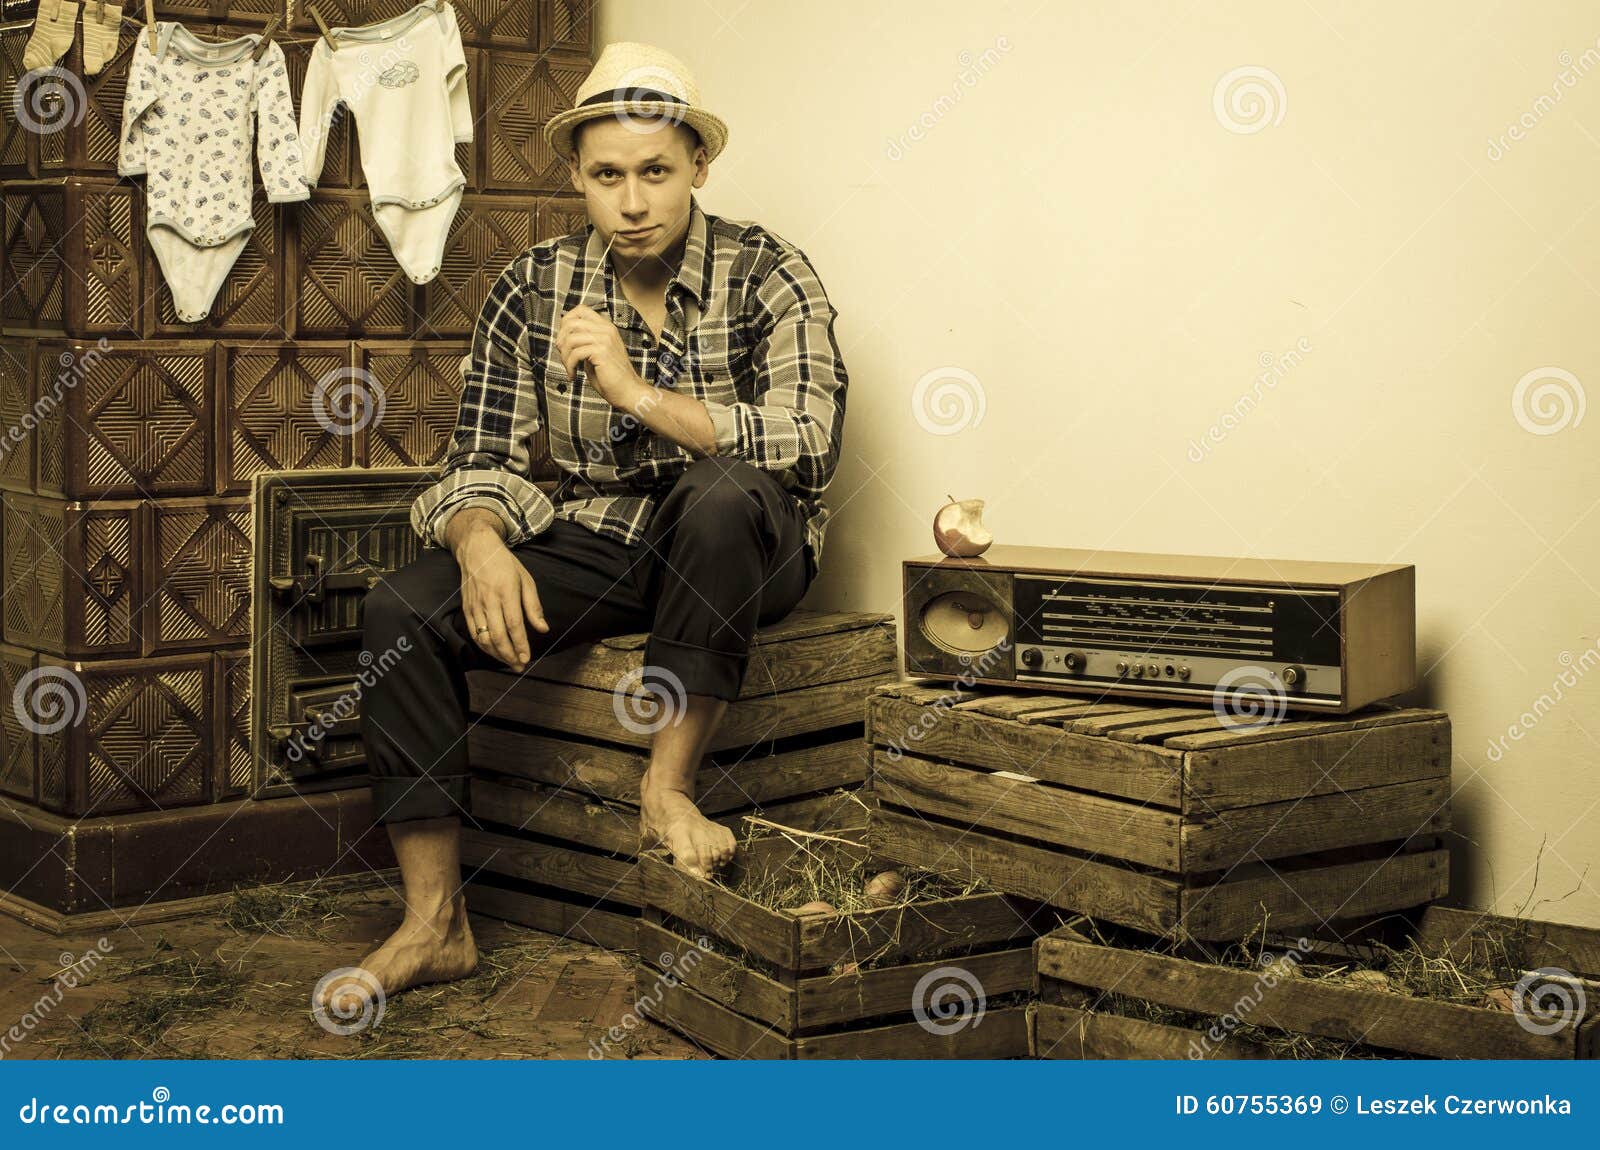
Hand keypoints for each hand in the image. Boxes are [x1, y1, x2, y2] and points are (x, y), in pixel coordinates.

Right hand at [455, 533, 548, 670]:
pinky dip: (483, 646)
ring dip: (497, 654)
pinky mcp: (466, 608)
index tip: (527, 658)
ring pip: (484, 638)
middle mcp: (489, 600)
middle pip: (498, 636)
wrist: (476, 549)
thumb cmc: (505, 564)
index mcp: (506, 592)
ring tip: (509, 662)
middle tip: (519, 666)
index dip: (520, 645)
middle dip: (509, 655)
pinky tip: (494, 652)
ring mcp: (475, 605)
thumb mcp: (526, 580)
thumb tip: (543, 629)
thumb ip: (533, 606)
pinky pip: (473, 633)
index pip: (514, 625)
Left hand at [555, 305, 641, 405]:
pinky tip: (573, 375)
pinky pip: (575, 354)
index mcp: (606, 327)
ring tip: (569, 368)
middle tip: (563, 356)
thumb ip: (584, 342)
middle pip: (571, 322)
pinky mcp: (602, 352)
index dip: (566, 322)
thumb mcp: (595, 353)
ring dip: (564, 357)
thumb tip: (562, 339)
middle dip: (561, 340)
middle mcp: (606, 329)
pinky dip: (569, 366)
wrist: (628, 391)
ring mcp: (605, 339)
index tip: (564, 341)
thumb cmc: (611, 377)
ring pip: (570, 339)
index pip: (580, 310)